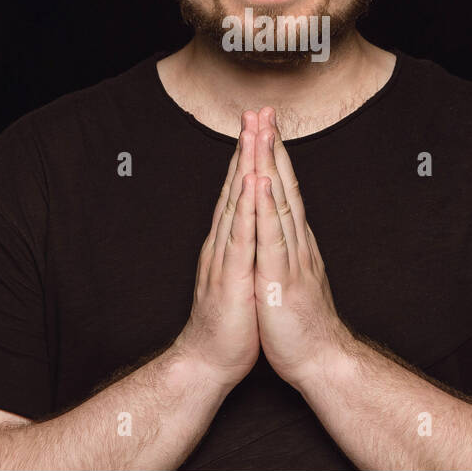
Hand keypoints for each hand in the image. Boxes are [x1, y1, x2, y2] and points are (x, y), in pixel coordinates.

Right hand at [173, 111, 261, 389]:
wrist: (210, 360)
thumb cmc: (231, 321)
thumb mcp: (242, 274)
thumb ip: (244, 247)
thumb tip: (254, 224)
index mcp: (231, 240)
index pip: (242, 189)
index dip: (251, 155)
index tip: (261, 124)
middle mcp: (224, 241)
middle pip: (237, 186)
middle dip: (247, 147)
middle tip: (255, 110)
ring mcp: (225, 256)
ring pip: (237, 202)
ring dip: (245, 166)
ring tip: (253, 133)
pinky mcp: (230, 276)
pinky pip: (240, 236)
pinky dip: (247, 207)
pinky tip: (252, 183)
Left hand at [251, 107, 350, 390]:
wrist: (320, 359)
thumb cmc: (301, 323)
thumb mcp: (291, 276)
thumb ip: (288, 250)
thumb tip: (283, 229)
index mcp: (294, 241)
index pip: (282, 190)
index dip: (272, 156)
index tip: (264, 126)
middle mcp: (295, 241)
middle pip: (282, 185)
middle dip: (271, 146)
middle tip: (263, 111)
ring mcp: (291, 255)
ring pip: (278, 200)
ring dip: (268, 164)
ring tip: (261, 132)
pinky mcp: (282, 275)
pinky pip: (272, 235)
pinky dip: (265, 205)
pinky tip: (259, 181)